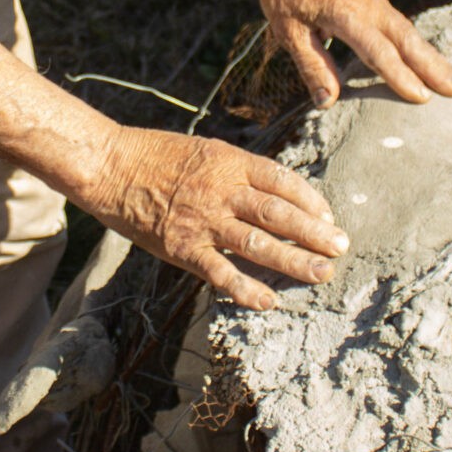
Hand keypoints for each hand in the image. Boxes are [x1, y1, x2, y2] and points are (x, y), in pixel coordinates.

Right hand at [89, 127, 349, 309]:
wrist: (109, 167)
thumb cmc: (154, 156)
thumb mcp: (203, 150)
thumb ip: (236, 172)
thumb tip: (271, 193)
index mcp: (229, 162)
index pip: (282, 180)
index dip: (311, 199)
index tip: (328, 214)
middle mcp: (222, 191)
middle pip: (280, 213)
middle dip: (316, 232)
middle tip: (342, 247)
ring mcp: (203, 221)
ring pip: (260, 244)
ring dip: (296, 261)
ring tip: (323, 273)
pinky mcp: (182, 248)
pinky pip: (221, 273)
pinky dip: (248, 289)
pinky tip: (270, 301)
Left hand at [253, 0, 451, 109]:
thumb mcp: (288, 31)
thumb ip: (311, 65)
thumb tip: (328, 102)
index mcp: (345, 13)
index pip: (378, 50)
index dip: (399, 75)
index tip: (421, 98)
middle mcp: (368, 5)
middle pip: (407, 39)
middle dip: (433, 66)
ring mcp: (374, 0)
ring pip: (409, 32)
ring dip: (433, 56)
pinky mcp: (374, 0)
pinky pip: (401, 26)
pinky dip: (419, 45)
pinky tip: (430, 61)